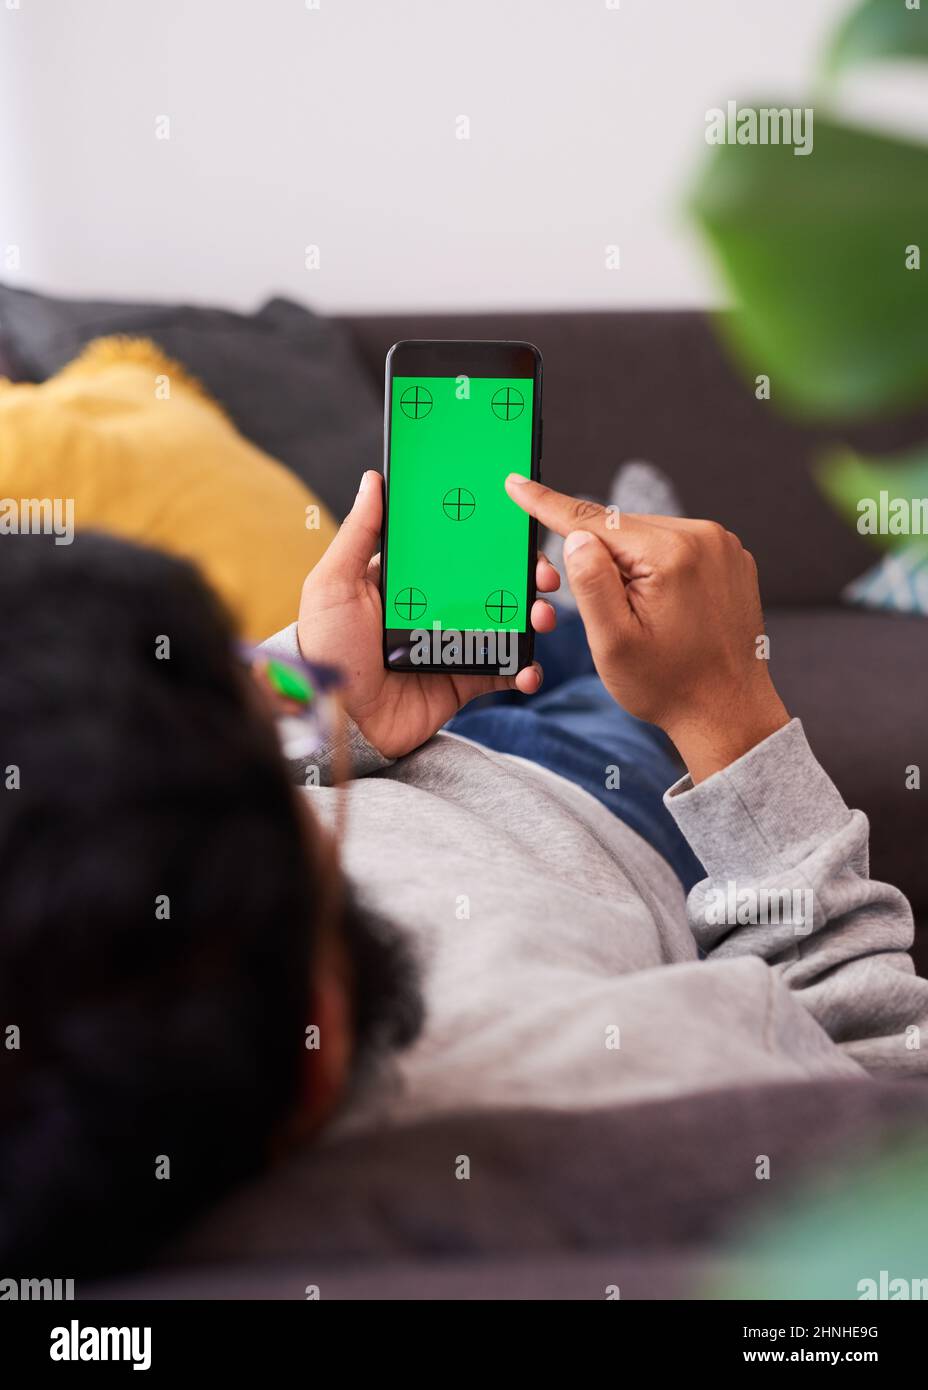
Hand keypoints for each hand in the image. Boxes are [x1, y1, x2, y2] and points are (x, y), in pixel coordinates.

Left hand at [298, 471, 559, 758]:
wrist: (337, 719)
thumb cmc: (327, 647)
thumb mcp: (334, 583)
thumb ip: (359, 533)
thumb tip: (372, 480)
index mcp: (409, 579)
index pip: (458, 548)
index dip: (491, 537)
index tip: (518, 526)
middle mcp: (436, 606)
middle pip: (493, 581)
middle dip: (527, 575)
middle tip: (545, 576)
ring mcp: (453, 642)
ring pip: (507, 622)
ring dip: (534, 616)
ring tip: (542, 618)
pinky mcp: (463, 680)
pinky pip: (504, 670)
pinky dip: (525, 669)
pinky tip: (529, 669)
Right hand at [505, 474, 788, 782]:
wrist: (728, 712)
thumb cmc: (668, 685)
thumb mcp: (613, 642)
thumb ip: (590, 583)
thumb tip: (575, 535)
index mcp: (671, 554)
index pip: (594, 521)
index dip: (547, 504)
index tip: (516, 483)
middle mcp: (703, 537)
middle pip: (623, 530)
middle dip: (600, 558)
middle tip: (606, 613)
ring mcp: (723, 545)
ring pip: (648, 538)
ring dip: (630, 565)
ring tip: (643, 618)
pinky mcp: (731, 558)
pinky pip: (676, 548)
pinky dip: (656, 568)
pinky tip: (663, 608)